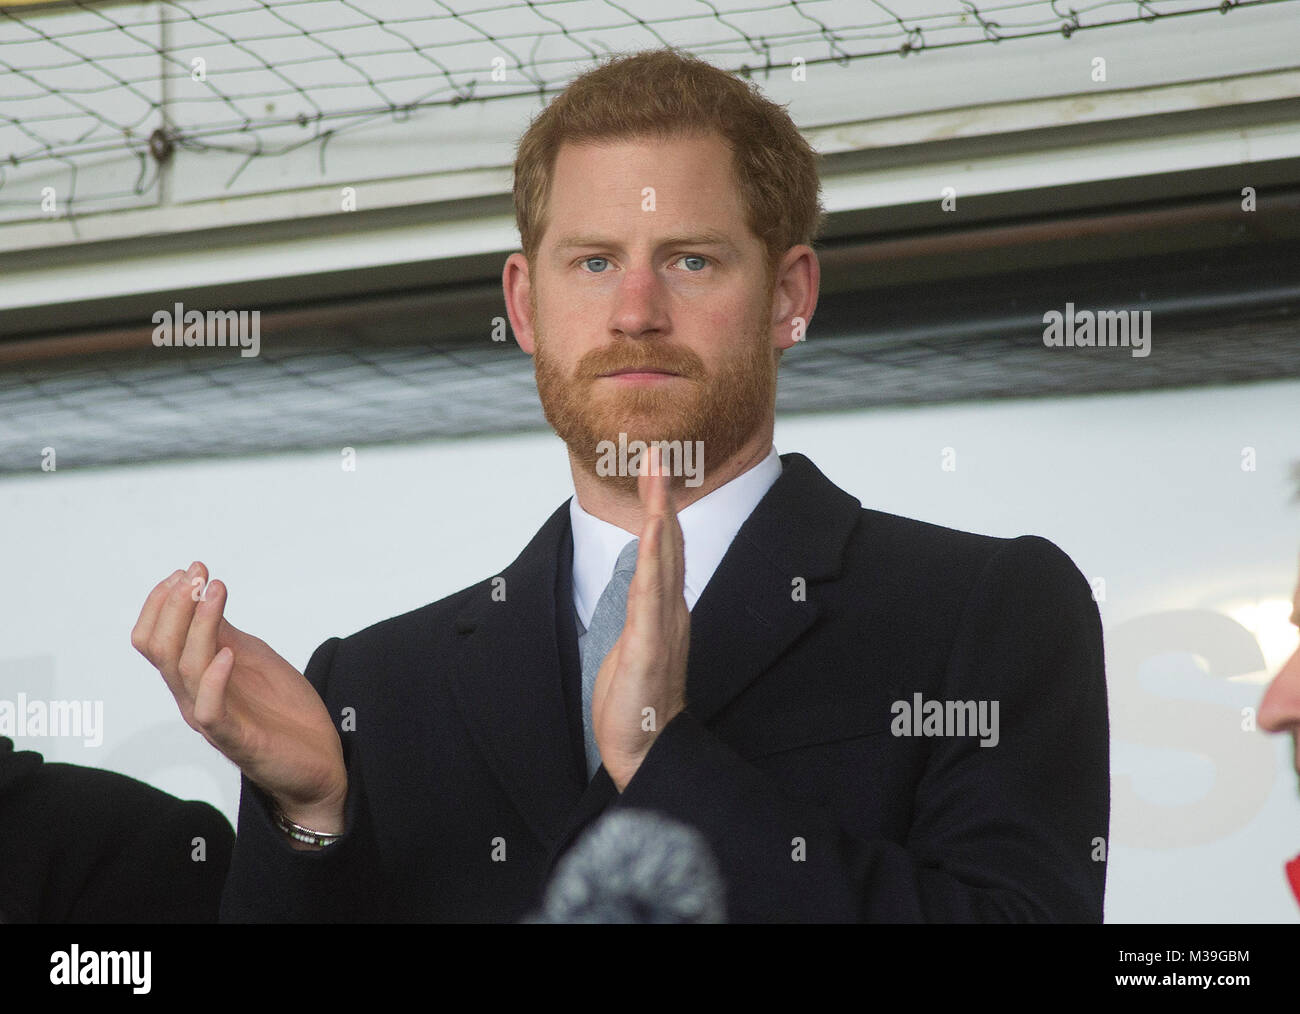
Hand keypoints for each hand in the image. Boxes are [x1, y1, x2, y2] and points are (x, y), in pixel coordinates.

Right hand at [131, 561, 346, 834]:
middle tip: (197, 574)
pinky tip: (228, 653)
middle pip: (159, 649)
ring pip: (183, 670)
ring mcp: (212, 719)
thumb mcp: (254, 658)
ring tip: (216, 593)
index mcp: (193, 678)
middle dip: (174, 605)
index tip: (190, 569)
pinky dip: (214, 680)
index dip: (164, 602)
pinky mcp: (236, 739)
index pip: (154, 638)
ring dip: (198, 625)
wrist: (320, 761)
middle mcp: (192, 697)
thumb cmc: (283, 710)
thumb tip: (204, 591)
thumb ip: (225, 633)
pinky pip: (210, 711)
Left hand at [591, 445, 689, 790]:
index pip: (663, 550)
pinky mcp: (648, 648)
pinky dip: (653, 560)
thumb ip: (642, 614)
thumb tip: (641, 587)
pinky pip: (651, 597)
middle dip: (660, 496)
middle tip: (656, 452)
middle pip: (667, 543)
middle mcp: (670, 612)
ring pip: (661, 560)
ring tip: (655, 475)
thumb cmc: (639, 704)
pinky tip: (654, 531)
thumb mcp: (636, 646)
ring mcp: (662, 627)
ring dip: (658, 514)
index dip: (660, 509)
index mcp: (665, 610)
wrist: (647, 753)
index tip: (655, 471)